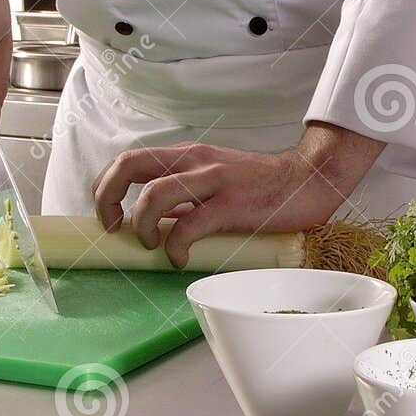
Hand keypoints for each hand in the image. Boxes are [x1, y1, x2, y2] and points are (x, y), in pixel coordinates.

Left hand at [92, 124, 386, 267]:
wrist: (309, 181)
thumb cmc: (261, 188)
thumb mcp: (215, 182)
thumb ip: (185, 198)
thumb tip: (152, 223)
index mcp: (187, 155)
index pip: (129, 159)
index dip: (106, 186)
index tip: (108, 215)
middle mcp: (194, 161)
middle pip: (129, 165)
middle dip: (107, 198)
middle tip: (114, 228)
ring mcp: (212, 180)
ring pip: (153, 195)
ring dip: (141, 225)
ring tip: (153, 245)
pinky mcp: (231, 204)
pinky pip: (188, 226)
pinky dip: (174, 247)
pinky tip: (180, 259)